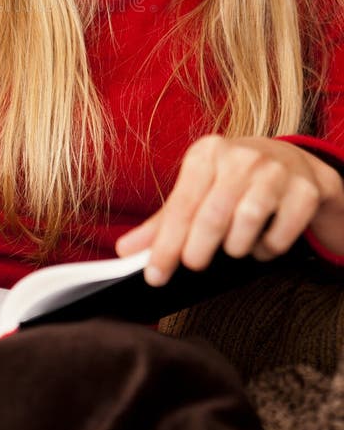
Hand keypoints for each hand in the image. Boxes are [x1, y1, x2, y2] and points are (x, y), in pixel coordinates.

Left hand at [116, 134, 343, 286]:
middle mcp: (240, 157)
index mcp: (206, 153)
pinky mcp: (304, 189)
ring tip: (233, 248)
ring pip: (248, 221)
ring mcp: (275, 170)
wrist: (290, 161)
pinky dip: (268, 248)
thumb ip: (164, 222)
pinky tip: (261, 244)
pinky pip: (282, 232)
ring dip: (237, 246)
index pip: (181, 205)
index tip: (154, 276)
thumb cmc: (232, 179)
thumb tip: (125, 251)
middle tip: (194, 265)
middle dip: (198, 249)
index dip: (166, 245)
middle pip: (212, 215)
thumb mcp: (197, 189)